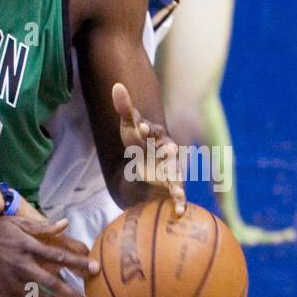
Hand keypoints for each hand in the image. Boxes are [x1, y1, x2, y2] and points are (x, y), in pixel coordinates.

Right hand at [0, 213, 97, 296]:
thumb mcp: (16, 222)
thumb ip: (42, 227)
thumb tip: (65, 224)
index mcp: (28, 246)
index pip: (59, 256)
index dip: (79, 263)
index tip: (94, 269)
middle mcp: (23, 265)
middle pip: (54, 284)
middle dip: (74, 295)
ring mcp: (12, 281)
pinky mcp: (3, 292)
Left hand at [112, 82, 185, 215]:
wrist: (149, 168)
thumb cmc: (139, 145)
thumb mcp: (129, 128)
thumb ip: (125, 108)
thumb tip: (117, 85)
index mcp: (156, 136)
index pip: (151, 130)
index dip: (146, 129)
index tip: (139, 127)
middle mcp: (167, 152)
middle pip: (169, 152)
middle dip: (168, 152)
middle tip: (168, 151)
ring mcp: (170, 170)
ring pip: (176, 174)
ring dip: (177, 180)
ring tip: (177, 187)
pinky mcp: (172, 187)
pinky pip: (177, 195)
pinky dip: (179, 203)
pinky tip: (178, 211)